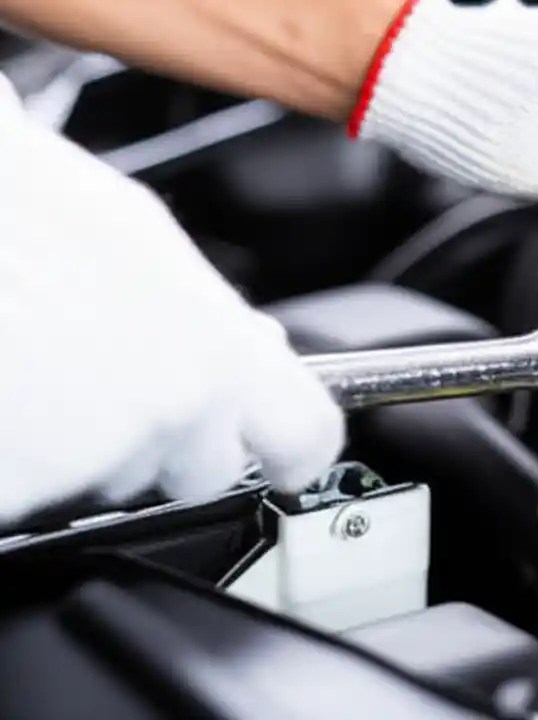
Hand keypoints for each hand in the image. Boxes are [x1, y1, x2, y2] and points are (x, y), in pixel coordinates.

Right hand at [0, 74, 343, 522]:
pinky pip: (38, 495)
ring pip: (114, 480)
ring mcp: (97, 456)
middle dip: (168, 442)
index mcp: (217, 347)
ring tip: (34, 367)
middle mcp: (174, 409)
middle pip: (205, 469)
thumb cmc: (20, 210)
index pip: (304, 437)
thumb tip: (258, 347)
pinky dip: (21, 466)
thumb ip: (211, 314)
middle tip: (101, 377)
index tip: (284, 459)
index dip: (293, 452)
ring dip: (82, 446)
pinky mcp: (24, 490)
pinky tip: (7, 404)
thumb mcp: (141, 241)